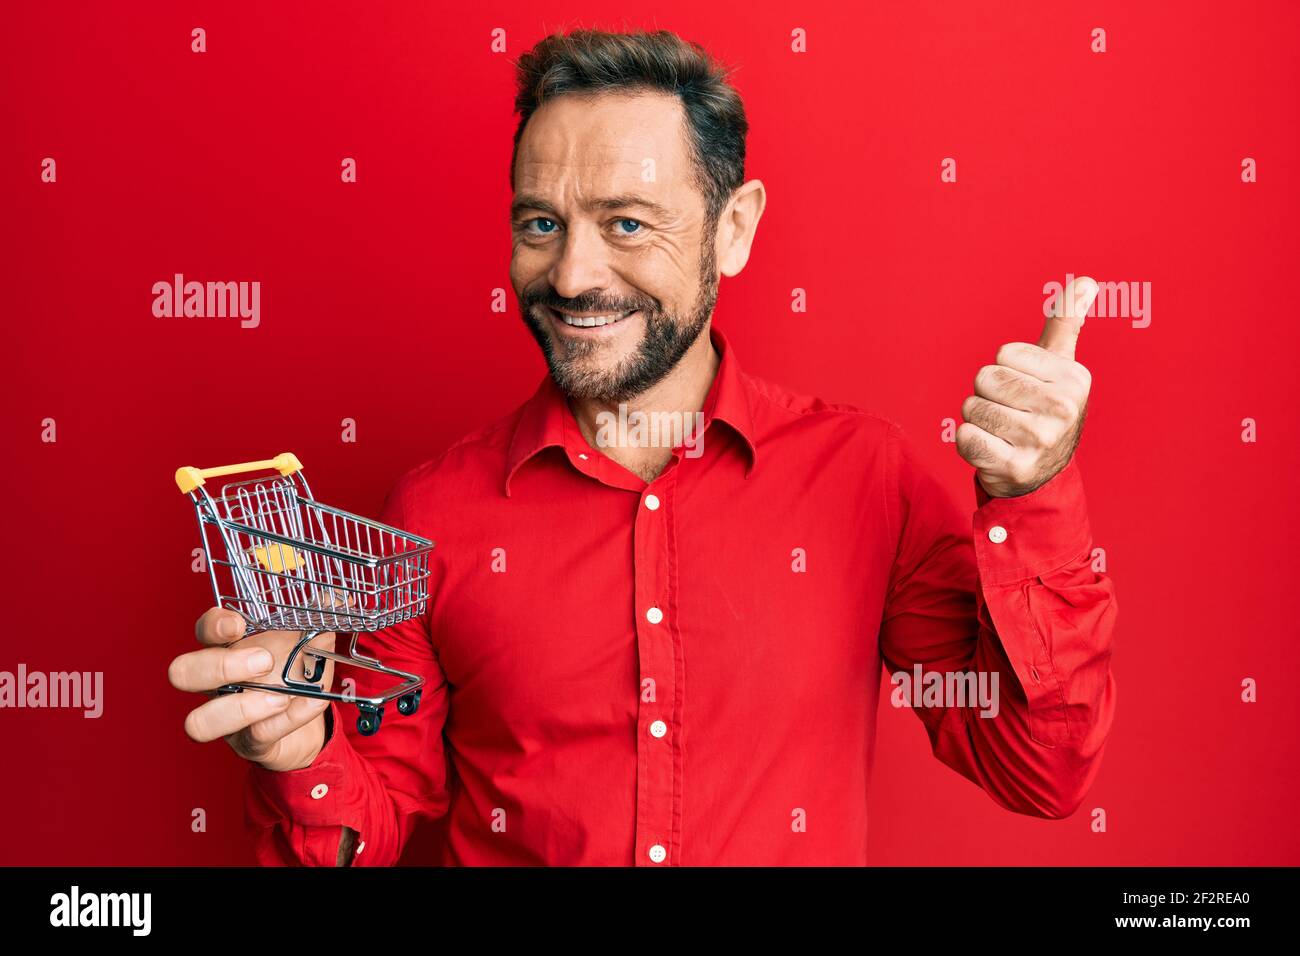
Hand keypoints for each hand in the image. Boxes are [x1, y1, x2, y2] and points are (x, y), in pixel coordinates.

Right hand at [167, 607, 336, 771]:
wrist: (312, 725)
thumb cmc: (298, 675)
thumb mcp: (311, 642)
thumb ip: (319, 619)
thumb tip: (336, 597)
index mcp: (229, 650)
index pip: (203, 631)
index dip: (213, 626)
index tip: (238, 624)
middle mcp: (218, 685)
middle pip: (182, 673)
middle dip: (220, 666)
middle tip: (265, 661)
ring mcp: (229, 719)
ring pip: (198, 722)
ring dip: (241, 708)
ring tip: (281, 696)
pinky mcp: (250, 744)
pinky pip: (259, 736)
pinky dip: (291, 718)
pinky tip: (312, 702)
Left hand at [957, 276, 1099, 496]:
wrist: (1042, 475)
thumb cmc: (1044, 410)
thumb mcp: (1059, 366)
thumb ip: (1066, 323)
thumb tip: (1086, 281)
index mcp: (1073, 379)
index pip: (1003, 354)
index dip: (1004, 370)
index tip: (1024, 390)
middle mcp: (1063, 409)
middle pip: (985, 379)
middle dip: (987, 395)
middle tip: (1009, 414)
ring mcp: (1040, 440)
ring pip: (971, 408)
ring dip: (977, 420)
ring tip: (1001, 433)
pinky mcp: (1014, 466)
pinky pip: (965, 437)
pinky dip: (968, 443)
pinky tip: (992, 450)